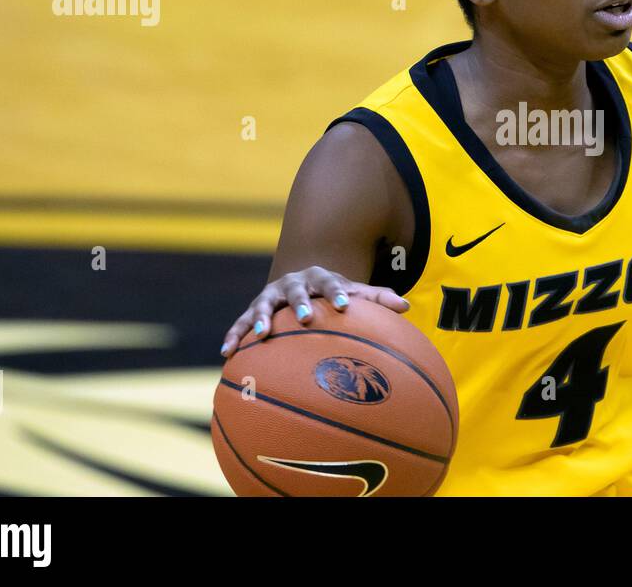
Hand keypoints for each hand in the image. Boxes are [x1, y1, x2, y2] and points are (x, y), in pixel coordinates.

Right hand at [220, 266, 409, 356]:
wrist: (303, 286)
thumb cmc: (334, 295)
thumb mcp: (354, 294)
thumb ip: (378, 299)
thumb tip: (405, 307)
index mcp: (320, 278)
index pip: (330, 282)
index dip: (337, 292)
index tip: (345, 305)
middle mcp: (293, 283)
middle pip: (296, 291)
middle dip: (300, 302)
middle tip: (306, 317)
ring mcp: (271, 296)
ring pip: (263, 305)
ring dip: (260, 318)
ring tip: (260, 336)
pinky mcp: (253, 310)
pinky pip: (241, 323)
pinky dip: (234, 335)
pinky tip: (226, 353)